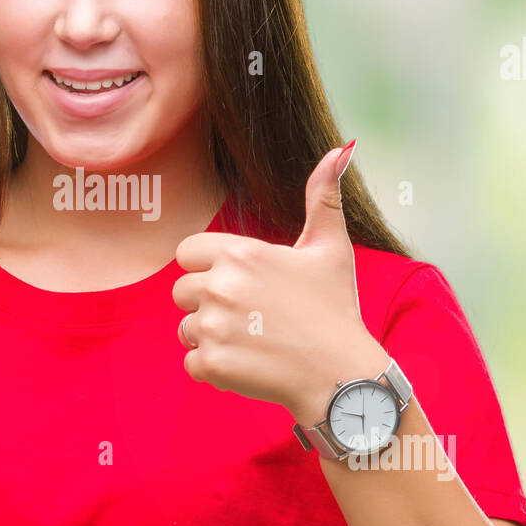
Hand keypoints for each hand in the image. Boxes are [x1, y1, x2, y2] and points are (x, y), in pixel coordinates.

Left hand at [171, 141, 389, 422]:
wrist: (343, 377)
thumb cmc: (336, 310)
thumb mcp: (331, 249)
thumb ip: (323, 197)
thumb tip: (341, 148)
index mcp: (241, 254)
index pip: (186, 253)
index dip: (207, 267)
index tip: (238, 282)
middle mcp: (221, 286)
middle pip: (182, 291)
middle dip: (207, 303)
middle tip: (251, 316)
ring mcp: (213, 326)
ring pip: (185, 328)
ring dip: (210, 337)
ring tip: (253, 341)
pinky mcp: (212, 363)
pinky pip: (192, 362)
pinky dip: (214, 368)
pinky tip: (249, 364)